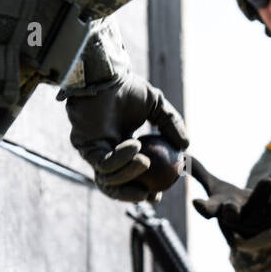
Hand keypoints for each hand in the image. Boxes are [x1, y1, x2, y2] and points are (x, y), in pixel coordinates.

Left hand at [63, 72, 187, 201]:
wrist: (108, 75)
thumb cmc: (128, 88)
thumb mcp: (157, 106)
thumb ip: (171, 125)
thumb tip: (185, 148)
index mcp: (121, 149)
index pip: (131, 178)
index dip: (144, 192)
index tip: (158, 195)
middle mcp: (105, 154)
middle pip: (115, 187)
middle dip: (131, 196)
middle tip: (149, 194)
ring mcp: (93, 152)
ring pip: (107, 179)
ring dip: (128, 175)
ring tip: (145, 162)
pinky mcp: (84, 146)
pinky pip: (103, 163)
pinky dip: (120, 159)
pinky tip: (135, 146)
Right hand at [192, 162, 270, 242]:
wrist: (253, 222)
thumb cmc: (228, 201)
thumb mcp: (214, 187)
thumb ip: (199, 172)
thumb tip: (183, 156)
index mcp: (219, 209)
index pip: (208, 210)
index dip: (202, 208)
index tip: (195, 203)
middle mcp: (236, 215)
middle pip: (232, 214)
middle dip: (231, 211)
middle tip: (230, 208)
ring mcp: (254, 213)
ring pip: (257, 204)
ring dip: (262, 193)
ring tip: (267, 181)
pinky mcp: (270, 207)